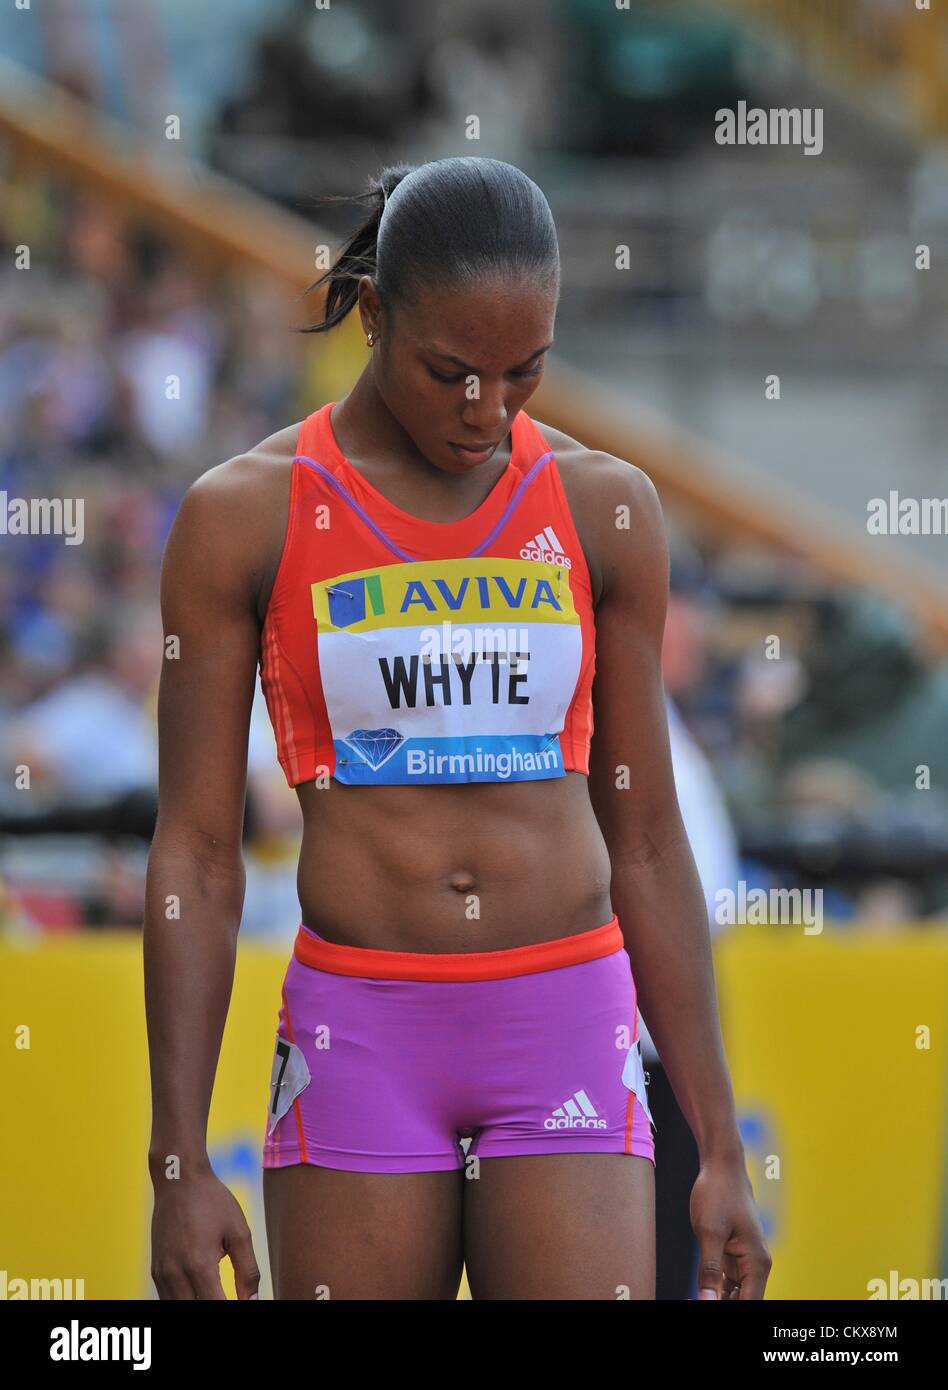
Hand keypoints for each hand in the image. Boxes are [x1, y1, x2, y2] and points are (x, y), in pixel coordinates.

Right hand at [151, 1167, 260, 1299]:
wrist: (178, 1179)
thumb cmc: (212, 1201)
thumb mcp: (238, 1231)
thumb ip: (248, 1270)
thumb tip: (252, 1301)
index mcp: (199, 1265)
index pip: (215, 1308)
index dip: (231, 1311)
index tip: (243, 1305)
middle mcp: (176, 1274)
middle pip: (194, 1313)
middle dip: (213, 1310)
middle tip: (229, 1298)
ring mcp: (162, 1274)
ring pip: (178, 1310)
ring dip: (198, 1305)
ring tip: (216, 1294)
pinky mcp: (156, 1270)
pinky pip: (168, 1300)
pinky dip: (184, 1302)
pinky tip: (200, 1294)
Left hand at [690, 1156, 771, 1299]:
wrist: (721, 1166)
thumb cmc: (718, 1193)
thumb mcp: (709, 1233)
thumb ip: (708, 1271)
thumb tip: (706, 1302)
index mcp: (757, 1263)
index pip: (748, 1303)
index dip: (726, 1309)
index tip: (703, 1305)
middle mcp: (755, 1265)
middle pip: (742, 1301)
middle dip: (721, 1304)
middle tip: (693, 1300)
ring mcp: (744, 1261)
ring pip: (733, 1294)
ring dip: (716, 1299)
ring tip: (693, 1298)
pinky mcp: (731, 1255)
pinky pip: (725, 1282)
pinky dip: (713, 1289)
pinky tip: (697, 1293)